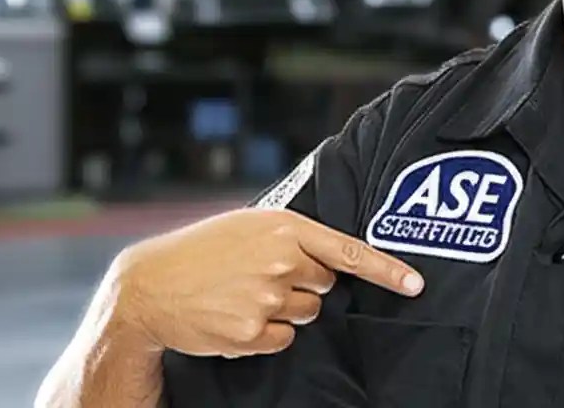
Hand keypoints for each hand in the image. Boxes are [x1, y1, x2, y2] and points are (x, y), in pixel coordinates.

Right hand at [110, 208, 423, 357]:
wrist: (147, 287)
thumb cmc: (201, 251)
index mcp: (283, 227)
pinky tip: (236, 317)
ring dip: (283, 308)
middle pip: (325, 284)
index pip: (349, 251)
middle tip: (261, 275)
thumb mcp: (247, 225)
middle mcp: (280, 261)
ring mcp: (267, 298)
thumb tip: (331, 257)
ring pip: (306, 313)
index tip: (416, 284)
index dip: (387, 270)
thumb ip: (291, 235)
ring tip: (242, 294)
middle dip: (303, 283)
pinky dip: (266, 334)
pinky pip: (284, 339)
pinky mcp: (253, 333)